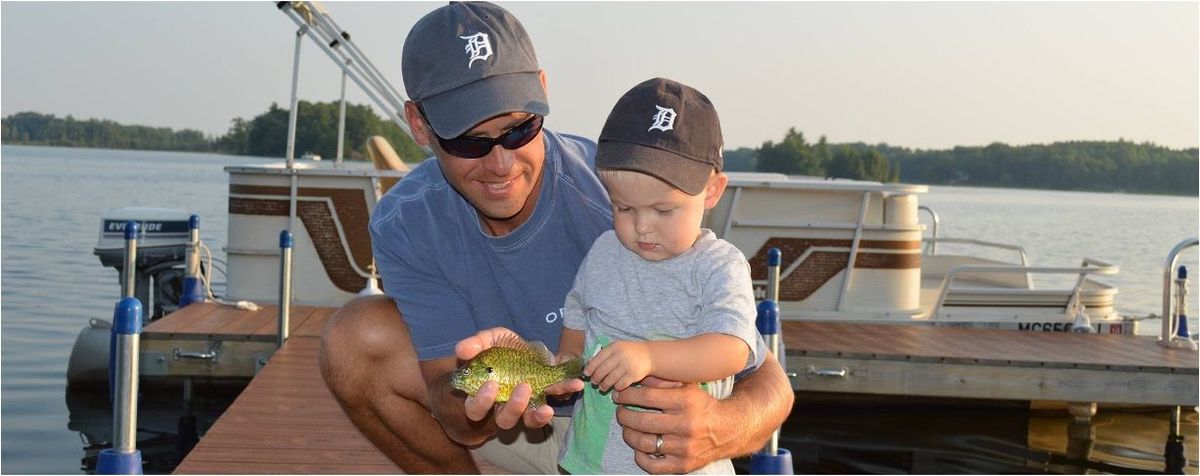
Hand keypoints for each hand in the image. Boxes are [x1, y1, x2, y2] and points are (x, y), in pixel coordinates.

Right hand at [454, 327, 579, 429]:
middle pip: (504, 420)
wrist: (528, 349)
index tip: (490, 385)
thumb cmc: (503, 348)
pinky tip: (574, 385)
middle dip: (513, 407)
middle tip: (523, 388)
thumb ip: (476, 344)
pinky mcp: (544, 398)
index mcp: (484, 394)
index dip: (481, 401)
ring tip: (548, 407)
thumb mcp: (490, 339)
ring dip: (537, 416)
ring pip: (527, 420)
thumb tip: (462, 349)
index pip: (475, 408)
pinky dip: (564, 393)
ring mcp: (526, 406)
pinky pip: (553, 403)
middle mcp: (503, 406)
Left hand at [585, 340, 651, 390]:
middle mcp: (620, 355)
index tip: (586, 374)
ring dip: (604, 385)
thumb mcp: (617, 348)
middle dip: (596, 378)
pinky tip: (615, 387)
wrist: (649, 355)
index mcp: (614, 347)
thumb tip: (588, 364)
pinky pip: (620, 385)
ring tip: (602, 387)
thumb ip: (604, 355)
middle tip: (594, 382)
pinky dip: (616, 387)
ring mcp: (627, 366)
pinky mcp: (634, 375)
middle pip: (602, 371)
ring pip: (610, 380)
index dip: (590, 367)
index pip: (598, 359)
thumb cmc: (629, 352)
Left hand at [613, 376, 722, 473]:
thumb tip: (636, 377)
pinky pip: (652, 465)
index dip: (627, 395)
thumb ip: (662, 381)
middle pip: (642, 421)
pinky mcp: (683, 465)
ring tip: (627, 428)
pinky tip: (639, 447)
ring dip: (628, 434)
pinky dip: (640, 456)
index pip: (647, 397)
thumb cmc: (702, 406)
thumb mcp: (687, 387)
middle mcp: (686, 425)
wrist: (728, 430)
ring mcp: (684, 448)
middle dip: (624, 415)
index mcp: (686, 401)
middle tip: (620, 411)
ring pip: (644, 443)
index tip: (619, 395)